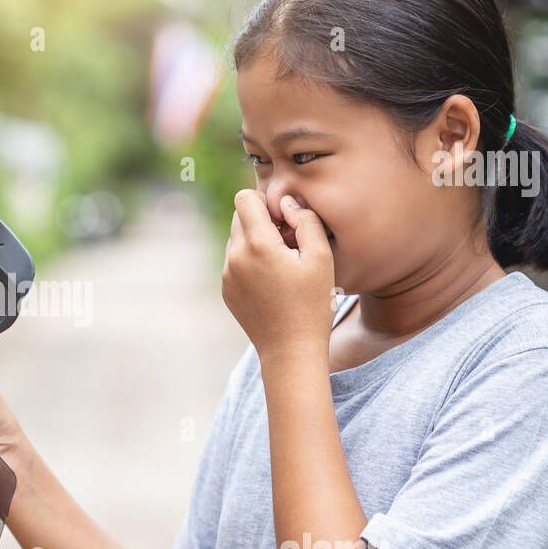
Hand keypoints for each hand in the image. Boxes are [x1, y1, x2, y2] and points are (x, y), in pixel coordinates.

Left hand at [222, 189, 336, 361]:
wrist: (290, 351)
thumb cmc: (311, 304)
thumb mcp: (321, 257)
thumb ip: (306, 220)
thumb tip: (287, 203)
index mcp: (257, 245)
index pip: (244, 198)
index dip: (266, 202)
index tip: (285, 222)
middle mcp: (234, 257)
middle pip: (239, 217)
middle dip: (262, 221)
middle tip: (289, 243)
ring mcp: (227, 275)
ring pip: (236, 240)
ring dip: (256, 242)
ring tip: (282, 265)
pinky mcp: (226, 290)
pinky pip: (235, 262)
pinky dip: (251, 262)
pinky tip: (273, 283)